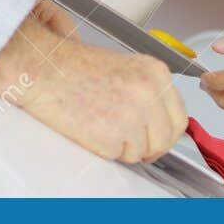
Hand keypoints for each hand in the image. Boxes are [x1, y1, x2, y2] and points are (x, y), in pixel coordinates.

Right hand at [0, 14, 186, 162]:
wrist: (44, 69)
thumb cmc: (73, 67)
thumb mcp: (125, 69)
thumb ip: (148, 92)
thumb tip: (160, 120)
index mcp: (156, 73)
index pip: (179, 117)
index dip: (165, 131)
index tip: (153, 135)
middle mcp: (150, 92)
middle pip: (167, 138)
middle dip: (150, 145)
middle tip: (129, 140)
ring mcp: (134, 115)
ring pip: (144, 151)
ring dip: (125, 147)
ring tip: (103, 125)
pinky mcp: (114, 135)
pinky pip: (119, 156)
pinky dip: (106, 150)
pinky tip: (92, 129)